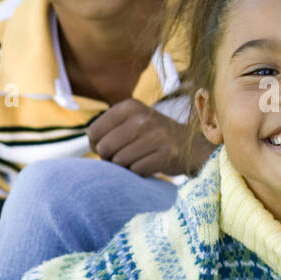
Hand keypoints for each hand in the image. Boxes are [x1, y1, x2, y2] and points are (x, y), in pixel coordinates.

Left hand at [87, 100, 212, 176]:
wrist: (190, 145)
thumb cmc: (153, 136)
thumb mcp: (133, 120)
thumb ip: (109, 128)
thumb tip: (91, 146)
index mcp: (130, 106)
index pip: (94, 131)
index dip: (95, 145)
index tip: (106, 148)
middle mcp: (143, 117)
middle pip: (105, 148)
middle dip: (110, 158)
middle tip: (122, 157)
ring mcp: (157, 136)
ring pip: (120, 161)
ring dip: (125, 166)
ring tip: (137, 160)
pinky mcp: (167, 154)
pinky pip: (137, 170)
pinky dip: (139, 172)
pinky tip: (148, 165)